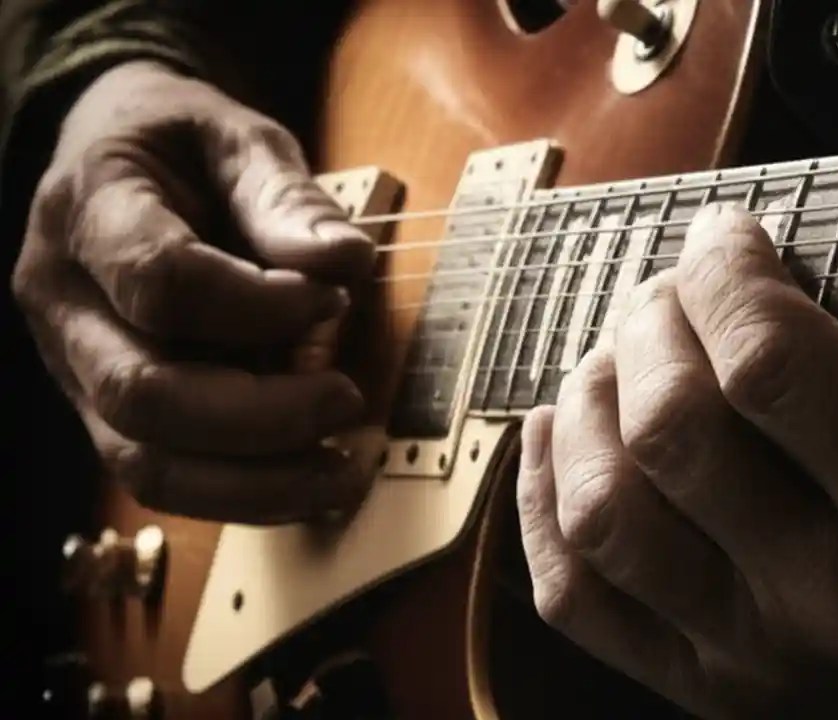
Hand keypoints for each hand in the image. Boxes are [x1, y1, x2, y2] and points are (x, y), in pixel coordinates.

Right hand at [11, 61, 375, 523]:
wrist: (116, 154)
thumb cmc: (181, 146)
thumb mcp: (238, 139)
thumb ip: (287, 199)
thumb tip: (348, 262)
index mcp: (87, 209)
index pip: (160, 281)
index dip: (259, 305)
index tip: (334, 299)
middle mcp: (63, 300)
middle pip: (143, 395)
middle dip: (262, 416)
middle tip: (346, 399)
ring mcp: (75, 366)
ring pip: (144, 461)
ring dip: (255, 482)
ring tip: (341, 470)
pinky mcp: (105, 411)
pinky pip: (163, 478)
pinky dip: (243, 493)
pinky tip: (309, 480)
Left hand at [517, 34, 837, 715]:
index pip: (771, 363)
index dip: (727, 273)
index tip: (732, 238)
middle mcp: (834, 606)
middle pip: (674, 430)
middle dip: (649, 322)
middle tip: (670, 287)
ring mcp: (761, 662)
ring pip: (607, 515)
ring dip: (586, 404)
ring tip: (616, 353)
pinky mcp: (711, 695)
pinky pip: (581, 601)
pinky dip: (541, 505)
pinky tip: (560, 437)